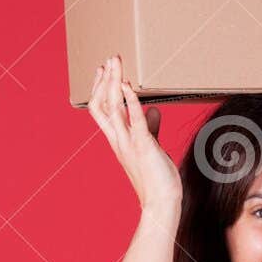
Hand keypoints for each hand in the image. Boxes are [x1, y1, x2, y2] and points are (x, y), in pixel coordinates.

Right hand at [87, 55, 181, 213]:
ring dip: (113, 82)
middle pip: (101, 104)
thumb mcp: (151, 147)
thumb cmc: (158, 178)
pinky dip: (130, 101)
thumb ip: (150, 128)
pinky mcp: (143, 146)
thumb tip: (153, 110)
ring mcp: (128, 142)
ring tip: (116, 63)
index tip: (104, 70)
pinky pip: (133, 119)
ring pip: (112, 107)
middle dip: (105, 79)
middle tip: (110, 58)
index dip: (100, 88)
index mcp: (118, 139)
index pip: (100, 109)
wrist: (161, 203)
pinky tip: (128, 86)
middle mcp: (118, 139)